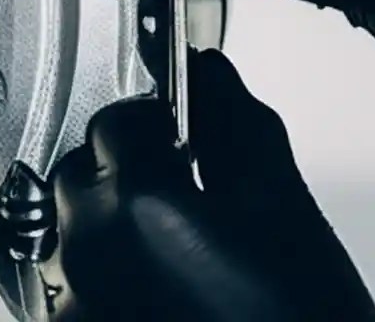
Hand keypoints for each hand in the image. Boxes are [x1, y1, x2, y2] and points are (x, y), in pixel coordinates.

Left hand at [42, 50, 374, 320]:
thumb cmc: (300, 321)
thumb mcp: (285, 213)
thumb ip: (240, 128)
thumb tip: (212, 77)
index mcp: (139, 203)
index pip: (119, 118)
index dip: (160, 120)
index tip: (188, 135)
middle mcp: (91, 252)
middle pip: (85, 169)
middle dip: (130, 168)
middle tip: (189, 188)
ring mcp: (77, 302)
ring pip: (75, 226)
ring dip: (114, 221)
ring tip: (178, 246)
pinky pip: (74, 281)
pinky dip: (108, 273)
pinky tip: (159, 288)